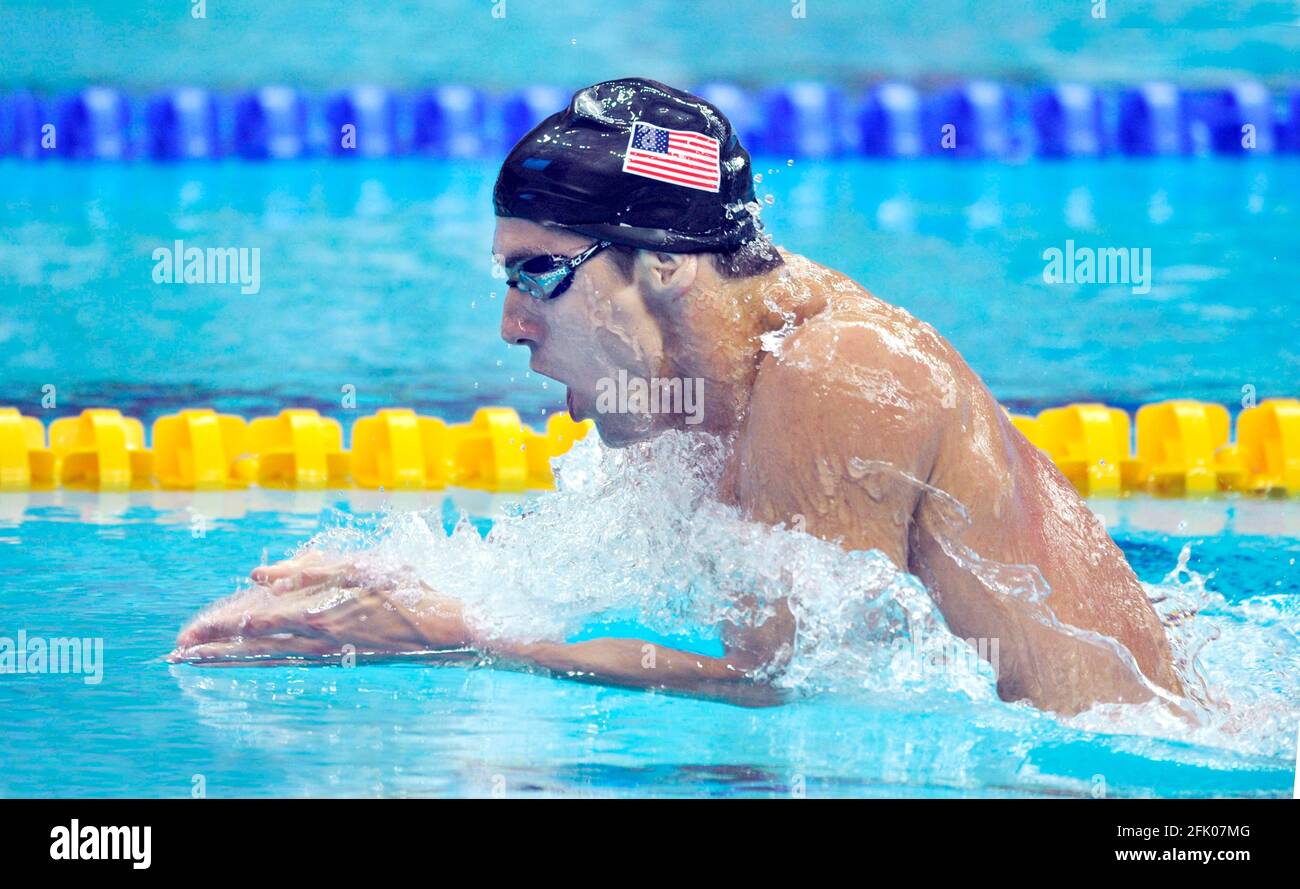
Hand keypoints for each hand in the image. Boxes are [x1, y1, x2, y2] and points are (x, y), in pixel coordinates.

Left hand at [168, 551, 473, 663]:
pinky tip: (247, 661)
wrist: (440, 625)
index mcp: (314, 610)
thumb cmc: (402, 589)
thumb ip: (307, 569)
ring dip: (230, 657)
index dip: (219, 625)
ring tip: (197, 660)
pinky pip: (290, 659)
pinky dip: (262, 660)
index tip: (189, 632)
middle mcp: (312, 635)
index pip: (253, 619)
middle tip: (178, 651)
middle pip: (252, 642)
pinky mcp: (337, 655)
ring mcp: (324, 648)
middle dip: (214, 646)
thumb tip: (257, 575)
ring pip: (266, 654)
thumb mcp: (356, 565)